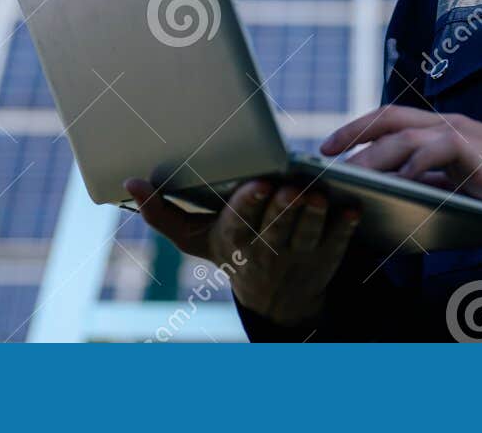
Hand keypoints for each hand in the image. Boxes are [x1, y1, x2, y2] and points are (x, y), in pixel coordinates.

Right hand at [124, 177, 360, 326]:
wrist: (273, 299)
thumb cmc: (230, 249)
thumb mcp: (193, 236)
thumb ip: (161, 212)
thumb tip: (130, 182)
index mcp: (232, 240)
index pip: (239, 221)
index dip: (248, 203)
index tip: (257, 183)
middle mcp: (265, 250)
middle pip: (275, 227)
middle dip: (283, 207)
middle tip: (292, 185)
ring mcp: (297, 256)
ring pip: (306, 234)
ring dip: (313, 216)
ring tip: (318, 194)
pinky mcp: (325, 259)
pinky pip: (337, 244)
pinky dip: (344, 228)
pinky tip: (350, 209)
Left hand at [320, 105, 481, 223]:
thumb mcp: (462, 185)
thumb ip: (431, 182)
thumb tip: (394, 194)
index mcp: (442, 130)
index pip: (390, 121)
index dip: (357, 130)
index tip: (329, 148)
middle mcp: (447, 124)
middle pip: (388, 118)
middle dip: (352, 133)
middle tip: (325, 153)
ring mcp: (460, 134)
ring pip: (404, 135)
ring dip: (372, 154)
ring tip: (349, 174)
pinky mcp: (474, 150)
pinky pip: (435, 151)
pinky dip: (413, 165)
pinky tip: (396, 181)